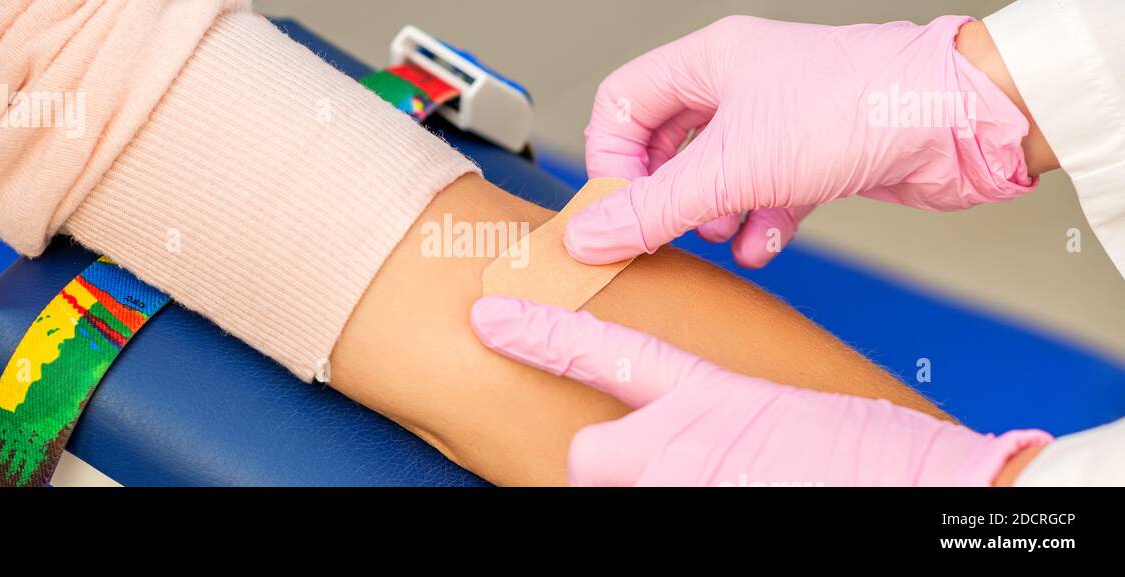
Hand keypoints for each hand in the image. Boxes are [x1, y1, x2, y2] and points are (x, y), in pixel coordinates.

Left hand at [470, 296, 1049, 485]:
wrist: (926, 490)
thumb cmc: (871, 456)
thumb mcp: (785, 413)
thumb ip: (720, 418)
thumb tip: (699, 441)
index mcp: (712, 395)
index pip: (609, 350)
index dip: (543, 332)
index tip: (492, 314)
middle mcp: (681, 440)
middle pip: (585, 452)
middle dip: (605, 464)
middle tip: (654, 468)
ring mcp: (682, 484)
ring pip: (614, 493)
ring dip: (652, 493)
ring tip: (717, 486)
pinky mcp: (693, 514)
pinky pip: (650, 520)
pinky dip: (679, 513)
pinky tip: (734, 498)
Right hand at [570, 15, 1036, 267]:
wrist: (956, 123)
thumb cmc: (853, 109)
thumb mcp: (731, 168)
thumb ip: (652, 210)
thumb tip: (589, 236)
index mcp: (709, 61)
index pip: (623, 103)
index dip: (610, 160)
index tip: (616, 210)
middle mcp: (741, 84)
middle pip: (666, 143)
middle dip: (664, 195)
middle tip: (661, 229)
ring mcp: (779, 119)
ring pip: (716, 173)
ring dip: (713, 215)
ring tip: (724, 234)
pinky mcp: (813, 155)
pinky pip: (764, 193)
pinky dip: (758, 224)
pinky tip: (765, 245)